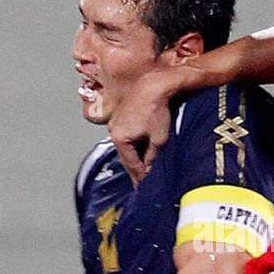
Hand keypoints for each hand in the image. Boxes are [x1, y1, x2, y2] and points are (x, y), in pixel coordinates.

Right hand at [108, 67, 176, 182]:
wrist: (154, 85)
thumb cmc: (156, 109)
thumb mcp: (159, 139)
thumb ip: (153, 156)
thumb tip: (151, 169)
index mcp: (120, 139)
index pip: (131, 164)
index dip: (139, 176)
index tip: (143, 187)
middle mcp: (114, 132)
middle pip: (125, 158)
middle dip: (134, 171)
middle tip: (139, 185)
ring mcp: (116, 124)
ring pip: (125, 148)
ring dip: (133, 159)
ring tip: (140, 171)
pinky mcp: (121, 118)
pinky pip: (126, 138)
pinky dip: (132, 147)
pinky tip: (138, 152)